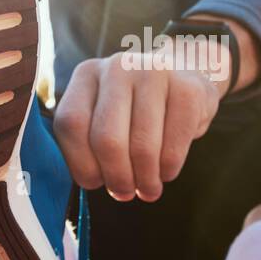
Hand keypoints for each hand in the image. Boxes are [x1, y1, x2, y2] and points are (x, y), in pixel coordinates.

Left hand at [53, 44, 228, 201]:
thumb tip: (92, 181)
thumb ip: (90, 142)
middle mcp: (118, 67)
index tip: (97, 182)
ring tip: (148, 189)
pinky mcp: (188, 89)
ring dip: (145, 180)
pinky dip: (168, 170)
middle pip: (107, 139)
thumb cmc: (138, 108)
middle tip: (125, 192)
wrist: (187, 77)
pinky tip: (166, 172)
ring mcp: (155, 72)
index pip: (72, 124)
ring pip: (142, 147)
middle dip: (117, 178)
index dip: (82, 163)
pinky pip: (173, 147)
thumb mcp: (105, 114)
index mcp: (87, 74)